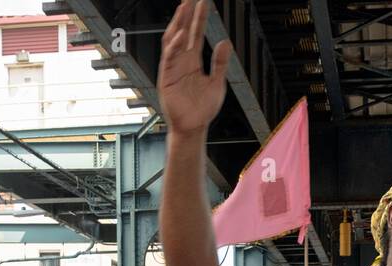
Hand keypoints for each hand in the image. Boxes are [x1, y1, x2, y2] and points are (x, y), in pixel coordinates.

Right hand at [157, 0, 232, 136]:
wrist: (192, 128)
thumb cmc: (203, 109)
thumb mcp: (217, 83)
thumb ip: (220, 63)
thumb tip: (225, 42)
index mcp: (193, 61)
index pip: (195, 33)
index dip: (199, 18)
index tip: (203, 2)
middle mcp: (181, 61)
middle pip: (183, 31)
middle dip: (187, 14)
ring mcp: (172, 68)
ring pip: (173, 40)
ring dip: (178, 24)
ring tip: (184, 7)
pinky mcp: (166, 77)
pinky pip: (168, 58)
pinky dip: (174, 46)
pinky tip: (181, 34)